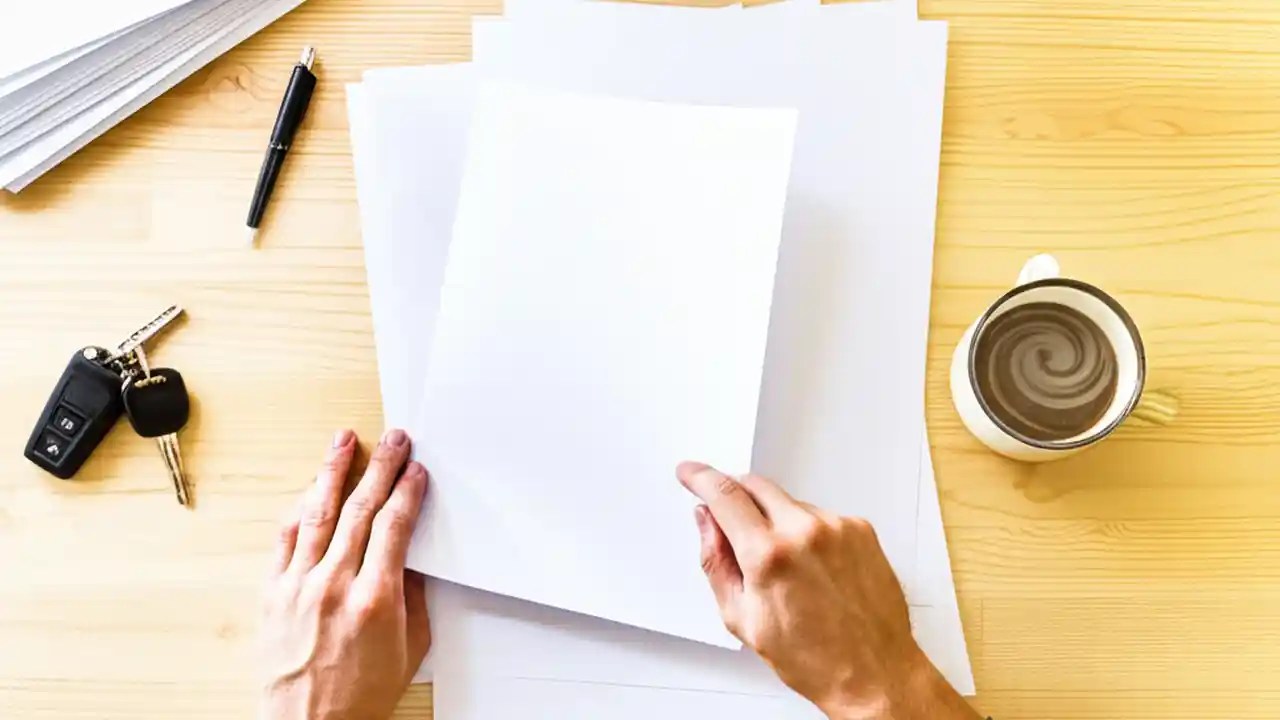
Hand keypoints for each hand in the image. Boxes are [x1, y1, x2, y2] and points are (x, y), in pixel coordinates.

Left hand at [259, 429, 430, 719]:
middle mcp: (334, 585)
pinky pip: (285, 538)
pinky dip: (299, 508)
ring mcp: (298, 586)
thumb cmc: (360, 695)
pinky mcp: (272, 593)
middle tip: (393, 440)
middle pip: (361, 508)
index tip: (416, 471)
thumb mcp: (410, 648)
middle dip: (381, 467)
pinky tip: (309, 488)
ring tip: (343, 442)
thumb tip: (409, 553)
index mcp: (375, 598)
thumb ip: (412, 595)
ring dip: (333, 471)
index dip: (408, 491)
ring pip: (318, 512)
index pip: (395, 526)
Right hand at [678, 462, 978, 719]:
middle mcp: (805, 532)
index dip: (700, 478)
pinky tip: (814, 569)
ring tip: (786, 570)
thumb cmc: (814, 658)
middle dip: (735, 497)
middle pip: (755, 486)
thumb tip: (706, 523)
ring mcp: (838, 527)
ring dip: (775, 520)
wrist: (874, 673)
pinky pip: (820, 516)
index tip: (690, 473)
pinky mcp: (862, 529)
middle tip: (731, 523)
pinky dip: (807, 532)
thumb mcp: (742, 618)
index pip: (724, 494)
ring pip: (788, 503)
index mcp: (769, 555)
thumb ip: (717, 561)